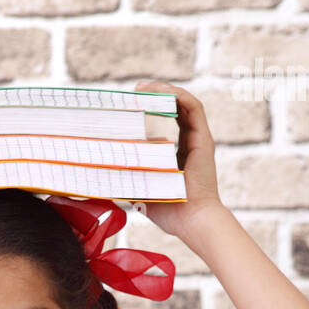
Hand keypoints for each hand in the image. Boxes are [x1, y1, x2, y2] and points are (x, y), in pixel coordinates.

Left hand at [135, 81, 223, 238]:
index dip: (150, 111)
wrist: (193, 222)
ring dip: (166, 90)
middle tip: (135, 91)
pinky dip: (180, 95)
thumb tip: (103, 176)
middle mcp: (190, 144)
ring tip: (146, 87)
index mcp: (178, 156)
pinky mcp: (204, 139)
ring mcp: (199, 140)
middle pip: (175, 110)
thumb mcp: (141, 192)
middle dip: (156, 95)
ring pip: (185, 104)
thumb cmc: (170, 212)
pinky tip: (163, 91)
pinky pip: (194, 108)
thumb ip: (128, 180)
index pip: (165, 124)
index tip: (131, 105)